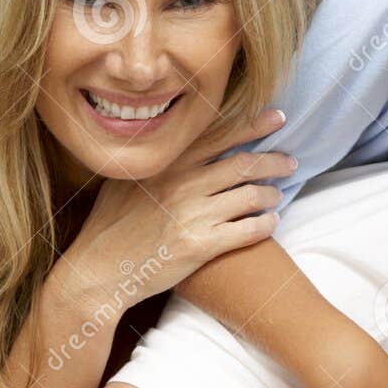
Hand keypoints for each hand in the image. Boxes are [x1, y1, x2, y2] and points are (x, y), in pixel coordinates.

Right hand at [58, 107, 295, 308]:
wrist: (97, 271)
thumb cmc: (109, 226)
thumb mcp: (125, 181)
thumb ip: (156, 162)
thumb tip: (175, 144)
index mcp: (167, 164)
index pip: (218, 135)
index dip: (252, 125)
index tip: (276, 117)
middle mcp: (182, 183)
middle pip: (243, 163)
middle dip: (274, 160)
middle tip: (290, 161)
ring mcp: (192, 214)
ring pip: (251, 195)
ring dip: (271, 194)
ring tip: (276, 196)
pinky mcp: (200, 245)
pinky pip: (248, 230)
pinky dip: (266, 224)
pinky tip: (270, 223)